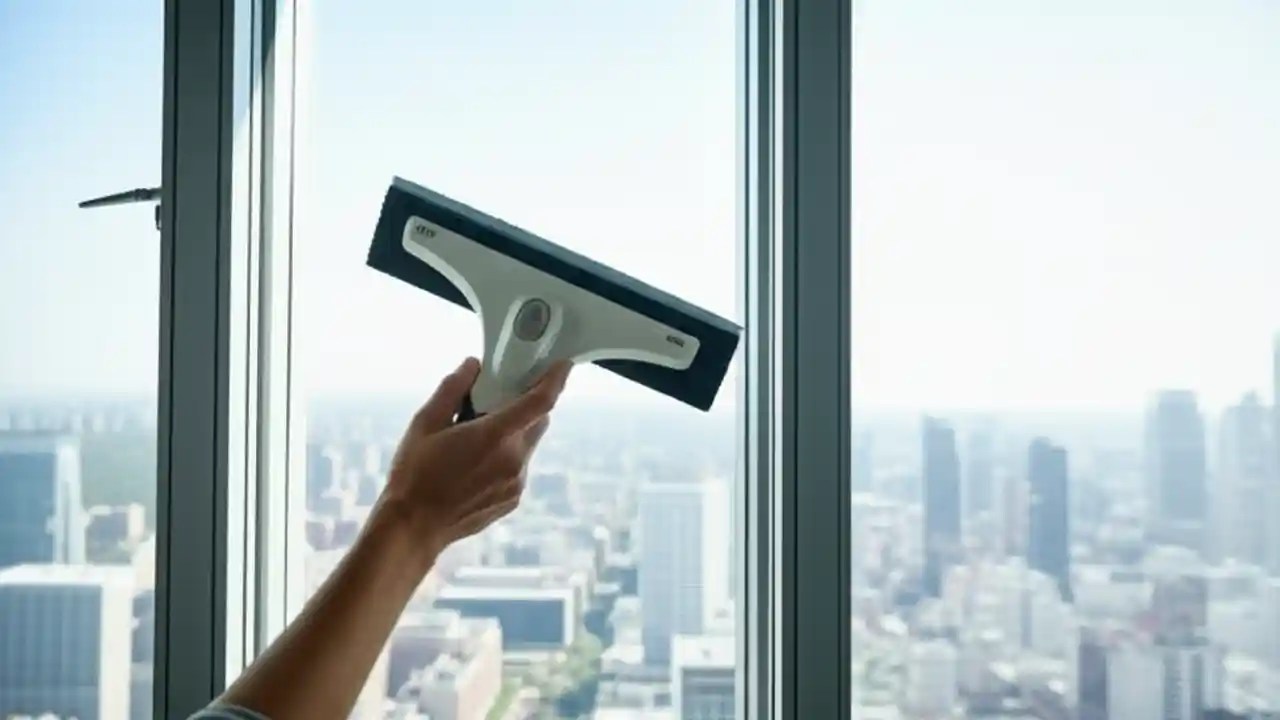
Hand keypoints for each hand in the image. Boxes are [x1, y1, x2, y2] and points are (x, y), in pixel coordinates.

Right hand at [376, 357, 571, 565]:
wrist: (414, 527)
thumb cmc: (415, 474)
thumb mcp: (425, 423)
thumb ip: (452, 389)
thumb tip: (473, 365)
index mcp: (495, 436)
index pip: (541, 401)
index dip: (556, 380)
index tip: (563, 365)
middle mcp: (514, 459)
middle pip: (538, 421)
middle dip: (526, 406)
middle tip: (497, 402)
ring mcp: (516, 483)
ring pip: (528, 446)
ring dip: (514, 435)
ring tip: (477, 441)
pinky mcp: (513, 500)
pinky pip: (519, 468)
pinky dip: (506, 459)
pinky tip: (475, 466)